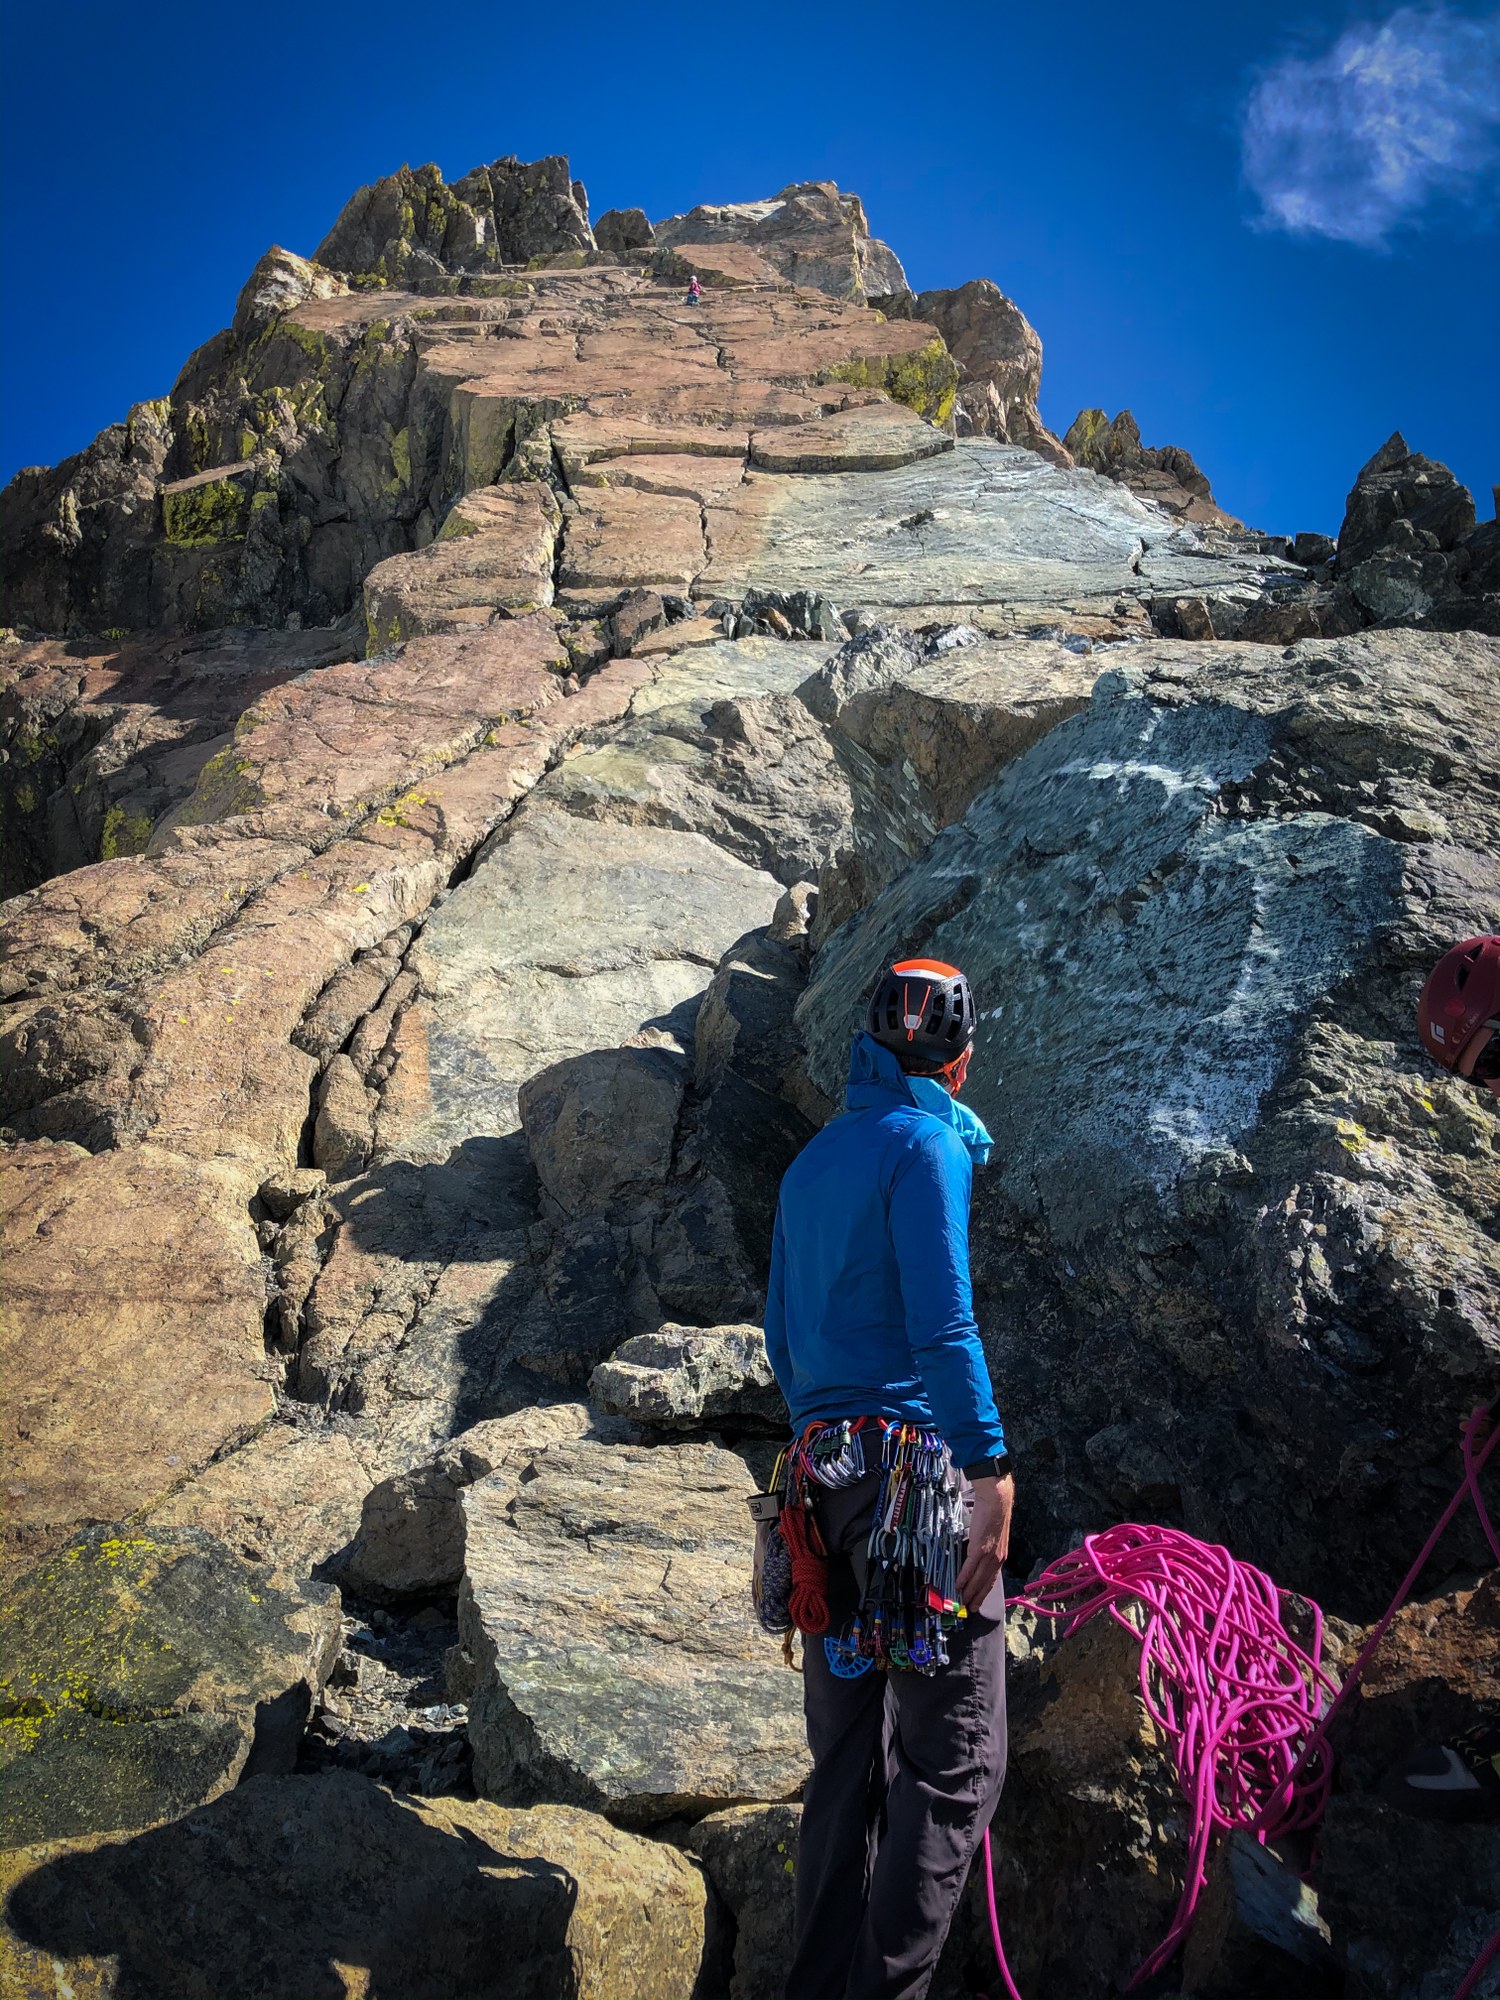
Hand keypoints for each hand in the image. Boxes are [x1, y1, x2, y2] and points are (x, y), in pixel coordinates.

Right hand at [956, 1473, 1013, 1611]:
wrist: (996, 1503)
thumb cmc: (993, 1516)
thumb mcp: (994, 1538)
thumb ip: (987, 1550)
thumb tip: (976, 1557)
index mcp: (1000, 1558)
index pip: (992, 1580)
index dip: (984, 1592)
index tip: (977, 1602)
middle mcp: (996, 1560)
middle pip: (985, 1584)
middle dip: (977, 1598)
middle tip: (969, 1609)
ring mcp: (988, 1555)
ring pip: (978, 1579)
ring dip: (969, 1592)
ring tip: (962, 1601)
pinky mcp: (979, 1549)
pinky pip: (970, 1567)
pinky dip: (964, 1578)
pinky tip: (958, 1585)